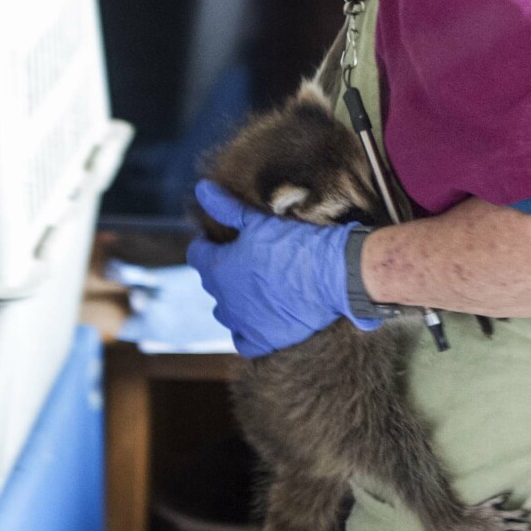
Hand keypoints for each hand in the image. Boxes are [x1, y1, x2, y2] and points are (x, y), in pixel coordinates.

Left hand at [185, 181, 378, 357]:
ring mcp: (243, 323)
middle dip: (220, 268)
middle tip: (242, 257)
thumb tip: (201, 188)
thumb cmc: (295, 244)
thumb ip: (226, 207)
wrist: (333, 275)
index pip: (197, 254)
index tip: (219, 237)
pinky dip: (246, 331)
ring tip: (252, 286)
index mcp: (218, 269)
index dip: (206, 242)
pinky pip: (243, 341)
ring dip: (232, 300)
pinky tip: (257, 319)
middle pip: (210, 282)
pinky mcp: (264, 340)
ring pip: (225, 313)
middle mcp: (224, 299)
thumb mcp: (258, 221)